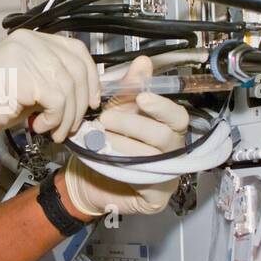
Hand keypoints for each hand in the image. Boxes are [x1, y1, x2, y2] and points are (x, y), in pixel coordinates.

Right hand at [0, 29, 99, 145]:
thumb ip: (49, 80)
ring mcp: (27, 56)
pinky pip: (57, 100)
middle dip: (81, 103)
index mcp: (30, 39)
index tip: (92, 100)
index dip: (91, 77)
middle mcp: (30, 42)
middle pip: (78, 68)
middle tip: (72, 124)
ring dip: (66, 117)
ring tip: (52, 130)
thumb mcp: (23, 82)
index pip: (76, 50)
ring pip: (70, 87)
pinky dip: (54, 119)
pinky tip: (39, 126)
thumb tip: (80, 96)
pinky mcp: (24, 76)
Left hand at [64, 56, 188, 217]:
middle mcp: (171, 154)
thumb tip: (143, 62)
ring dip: (123, 145)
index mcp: (167, 130)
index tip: (141, 98)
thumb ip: (131, 89)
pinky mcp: (156, 198)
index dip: (161, 107)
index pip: (177, 117)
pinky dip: (125, 169)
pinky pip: (147, 182)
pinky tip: (108, 160)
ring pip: (153, 157)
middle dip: (134, 125)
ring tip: (101, 139)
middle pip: (166, 136)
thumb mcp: (116, 112)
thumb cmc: (104, 146)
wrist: (83, 179)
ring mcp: (166, 177)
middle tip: (107, 119)